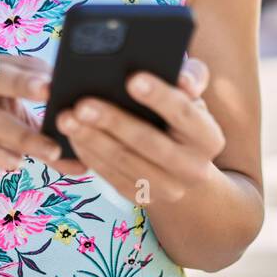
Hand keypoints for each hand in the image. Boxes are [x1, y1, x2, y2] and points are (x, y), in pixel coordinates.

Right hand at [0, 53, 81, 185]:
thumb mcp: (20, 125)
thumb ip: (50, 136)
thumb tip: (86, 161)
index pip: (18, 62)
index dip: (41, 71)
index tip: (66, 79)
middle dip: (24, 83)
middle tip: (52, 92)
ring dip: (22, 136)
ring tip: (50, 151)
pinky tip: (16, 164)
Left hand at [56, 56, 222, 204]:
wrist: (187, 169)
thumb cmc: (183, 116)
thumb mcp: (194, 97)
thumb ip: (192, 77)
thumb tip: (182, 77)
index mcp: (209, 137)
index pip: (185, 113)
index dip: (160, 96)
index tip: (132, 78)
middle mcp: (193, 168)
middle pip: (148, 142)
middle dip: (113, 121)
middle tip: (82, 103)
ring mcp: (168, 189)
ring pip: (124, 162)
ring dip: (91, 139)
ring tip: (66, 117)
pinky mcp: (142, 199)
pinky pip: (111, 176)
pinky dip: (89, 155)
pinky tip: (71, 136)